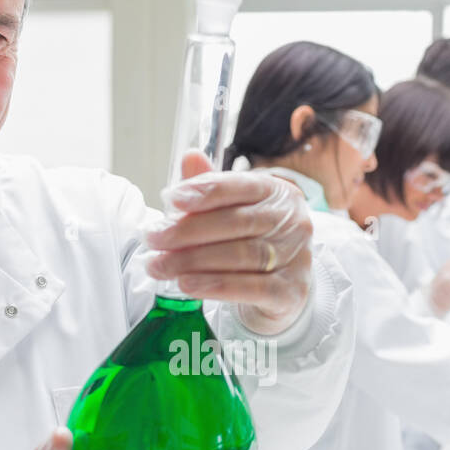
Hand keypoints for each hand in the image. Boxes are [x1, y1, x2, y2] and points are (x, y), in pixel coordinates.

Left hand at [145, 152, 312, 334]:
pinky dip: (216, 285)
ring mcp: (296, 257)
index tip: (171, 199)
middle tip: (153, 239)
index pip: (240, 186)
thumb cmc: (252, 245)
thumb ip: (211, 189)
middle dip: (188, 231)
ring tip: (160, 266)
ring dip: (194, 260)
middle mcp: (293, 222)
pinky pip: (252, 288)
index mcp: (277, 193)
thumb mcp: (232, 213)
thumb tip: (190, 157)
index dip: (205, 191)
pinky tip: (187, 284)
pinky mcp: (292, 292)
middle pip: (237, 222)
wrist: (281, 292)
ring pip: (242, 255)